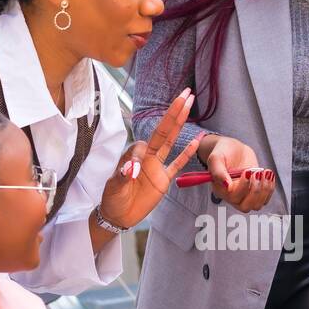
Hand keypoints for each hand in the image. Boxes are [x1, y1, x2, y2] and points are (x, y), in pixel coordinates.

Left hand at [98, 89, 201, 229]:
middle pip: (163, 130)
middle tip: (185, 93)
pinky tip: (196, 140)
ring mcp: (157, 166)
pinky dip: (187, 153)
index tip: (133, 172)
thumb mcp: (114, 188)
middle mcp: (147, 157)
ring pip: (171, 141)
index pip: (143, 145)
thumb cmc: (113, 199)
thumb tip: (132, 168)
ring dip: (180, 123)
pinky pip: (177, 164)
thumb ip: (123, 177)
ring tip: (189, 105)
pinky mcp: (164, 180)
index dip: (140, 156)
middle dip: (173, 111)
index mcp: (134, 155)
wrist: (118, 215)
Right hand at [199, 134, 275, 213]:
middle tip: (257, 173)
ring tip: (264, 172)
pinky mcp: (256, 193)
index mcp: (221, 190)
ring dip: (264, 189)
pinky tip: (268, 174)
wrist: (235, 150)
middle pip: (245, 206)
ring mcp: (245, 196)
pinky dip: (270, 188)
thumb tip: (226, 185)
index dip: (243, 186)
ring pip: (257, 205)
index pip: (233, 197)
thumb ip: (217, 171)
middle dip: (255, 191)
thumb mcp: (216, 158)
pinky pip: (265, 199)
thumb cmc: (224, 153)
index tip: (247, 171)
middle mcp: (232, 197)